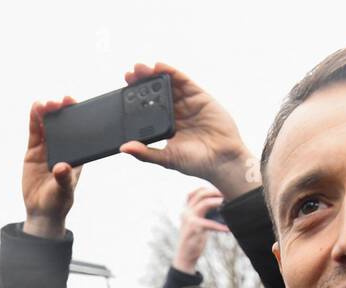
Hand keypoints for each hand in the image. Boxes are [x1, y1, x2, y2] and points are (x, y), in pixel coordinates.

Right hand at [22, 98, 82, 238]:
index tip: (75, 104)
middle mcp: (63, 147)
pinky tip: (34, 108)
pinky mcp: (34, 151)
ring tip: (43, 103)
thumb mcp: (64, 191)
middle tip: (58, 101)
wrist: (41, 211)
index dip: (77, 115)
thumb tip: (61, 168)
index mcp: (77, 154)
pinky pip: (34, 132)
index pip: (80, 130)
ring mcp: (48, 147)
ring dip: (46, 112)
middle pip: (63, 123)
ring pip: (47, 125)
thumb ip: (63, 179)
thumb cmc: (58, 201)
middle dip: (61, 110)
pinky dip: (34, 120)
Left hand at [118, 62, 255, 199]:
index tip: (123, 94)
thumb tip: (124, 148)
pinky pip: (183, 81)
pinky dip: (172, 73)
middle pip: (156, 94)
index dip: (136, 101)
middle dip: (142, 84)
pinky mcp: (199, 96)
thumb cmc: (195, 163)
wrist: (222, 160)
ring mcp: (188, 103)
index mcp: (166, 127)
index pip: (148, 110)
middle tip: (129, 75)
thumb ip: (145, 153)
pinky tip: (160, 66)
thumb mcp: (166, 158)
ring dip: (154, 75)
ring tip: (140, 68)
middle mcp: (176, 113)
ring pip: (168, 85)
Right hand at [173, 186, 229, 273]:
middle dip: (215, 192)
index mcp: (187, 210)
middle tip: (228, 194)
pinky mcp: (193, 229)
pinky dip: (220, 226)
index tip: (221, 190)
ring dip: (218, 202)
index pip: (195, 192)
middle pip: (201, 194)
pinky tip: (228, 229)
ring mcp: (189, 219)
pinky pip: (210, 224)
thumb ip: (204, 214)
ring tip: (229, 204)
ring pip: (204, 203)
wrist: (185, 256)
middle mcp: (186, 212)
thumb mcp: (197, 223)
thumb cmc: (194, 239)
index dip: (208, 188)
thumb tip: (221, 205)